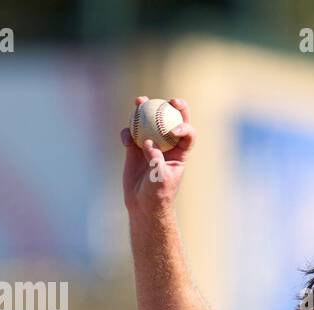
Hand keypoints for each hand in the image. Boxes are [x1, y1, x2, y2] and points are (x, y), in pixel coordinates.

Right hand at [120, 96, 196, 214]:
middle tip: (168, 100)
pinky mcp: (135, 149)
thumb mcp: (160, 179)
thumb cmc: (158, 195)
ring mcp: (150, 144)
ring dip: (144, 109)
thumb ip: (156, 160)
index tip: (174, 129)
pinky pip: (131, 134)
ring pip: (148, 122)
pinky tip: (126, 140)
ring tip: (139, 101)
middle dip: (173, 107)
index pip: (187, 134)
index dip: (185, 126)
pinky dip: (127, 133)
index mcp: (180, 152)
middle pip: (171, 120)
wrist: (143, 205)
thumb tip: (148, 143)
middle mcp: (167, 145)